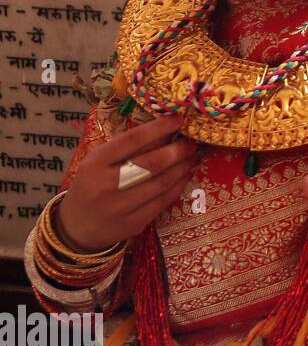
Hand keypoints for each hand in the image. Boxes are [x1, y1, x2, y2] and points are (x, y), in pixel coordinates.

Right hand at [56, 113, 198, 251]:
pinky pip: (163, 201)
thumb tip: (164, 130)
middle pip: (152, 163)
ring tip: (193, 156)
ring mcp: (121, 206)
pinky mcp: (133, 223)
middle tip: (192, 141)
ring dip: (183, 167)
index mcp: (95, 163)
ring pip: (162, 182)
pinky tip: (186, 174)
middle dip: (178, 150)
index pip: (132, 140)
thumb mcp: (98, 163)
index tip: (178, 119)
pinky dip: (178, 185)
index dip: (159, 128)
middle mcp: (107, 184)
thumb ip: (126, 148)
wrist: (76, 227)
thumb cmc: (91, 185)